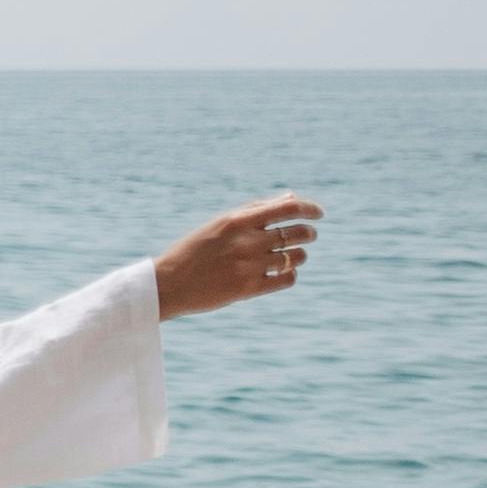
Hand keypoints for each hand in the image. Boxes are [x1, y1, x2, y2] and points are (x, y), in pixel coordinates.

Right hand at [155, 195, 319, 319]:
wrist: (168, 284)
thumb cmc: (194, 250)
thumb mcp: (221, 224)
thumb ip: (256, 209)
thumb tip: (292, 198)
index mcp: (238, 221)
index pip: (288, 208)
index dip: (309, 208)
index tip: (318, 213)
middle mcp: (247, 242)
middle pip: (298, 232)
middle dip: (308, 233)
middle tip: (307, 235)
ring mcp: (250, 266)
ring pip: (296, 257)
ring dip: (300, 255)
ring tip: (292, 256)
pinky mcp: (250, 289)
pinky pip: (288, 279)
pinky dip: (290, 274)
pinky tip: (281, 273)